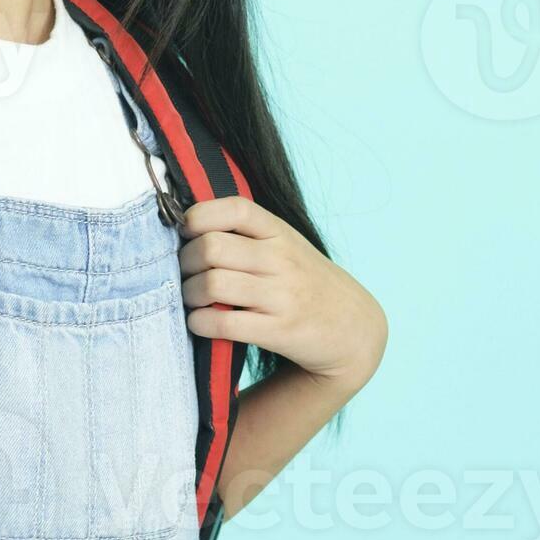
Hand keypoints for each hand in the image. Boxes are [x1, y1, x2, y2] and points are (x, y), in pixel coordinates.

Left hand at [177, 198, 385, 391]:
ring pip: (212, 284)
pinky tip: (201, 322)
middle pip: (212, 247)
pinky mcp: (279, 330)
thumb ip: (249, 235)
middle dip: (186, 261)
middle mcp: (282, 259)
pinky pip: (224, 323)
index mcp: (280, 233)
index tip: (186, 232)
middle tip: (185, 273)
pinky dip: (200, 323)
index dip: (200, 216)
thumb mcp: (288, 247)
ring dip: (189, 294)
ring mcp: (282, 295)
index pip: (235, 209)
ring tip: (192, 299)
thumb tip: (187, 227)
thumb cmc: (308, 284)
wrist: (354, 329)